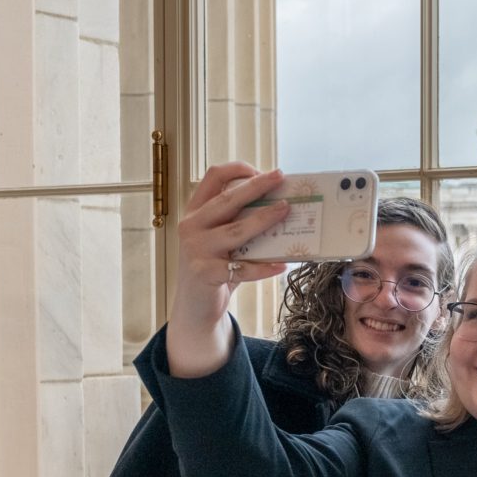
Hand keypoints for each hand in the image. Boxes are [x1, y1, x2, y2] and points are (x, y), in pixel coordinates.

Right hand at [163, 161, 291, 375]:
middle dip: (256, 186)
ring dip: (264, 219)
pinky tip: (282, 264)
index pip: (211, 178)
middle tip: (280, 177)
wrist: (194, 307)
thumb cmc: (214, 267)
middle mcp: (191, 227)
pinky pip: (241, 268)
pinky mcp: (206, 274)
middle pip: (227, 200)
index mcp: (195, 212)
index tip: (260, 171)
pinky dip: (264, 267)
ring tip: (285, 211)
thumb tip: (278, 206)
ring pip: (236, 230)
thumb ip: (236, 222)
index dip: (236, 169)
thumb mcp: (219, 240)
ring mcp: (196, 250)